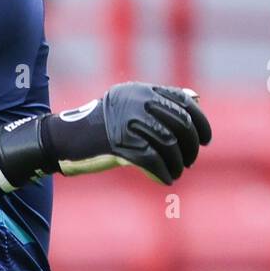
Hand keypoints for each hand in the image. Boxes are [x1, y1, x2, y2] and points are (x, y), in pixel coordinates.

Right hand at [0, 83, 211, 187]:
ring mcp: (127, 124)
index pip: (183, 103)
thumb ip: (160, 102)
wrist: (64, 139)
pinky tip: (165, 179)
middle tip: (190, 160)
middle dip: (191, 146)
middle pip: (179, 124)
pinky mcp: (119, 145)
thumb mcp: (129, 106)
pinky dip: (163, 172)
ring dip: (177, 163)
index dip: (200, 122)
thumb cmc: (100, 126)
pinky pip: (152, 160)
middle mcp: (135, 103)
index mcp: (141, 91)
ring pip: (168, 145)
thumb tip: (196, 99)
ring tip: (176, 171)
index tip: (205, 140)